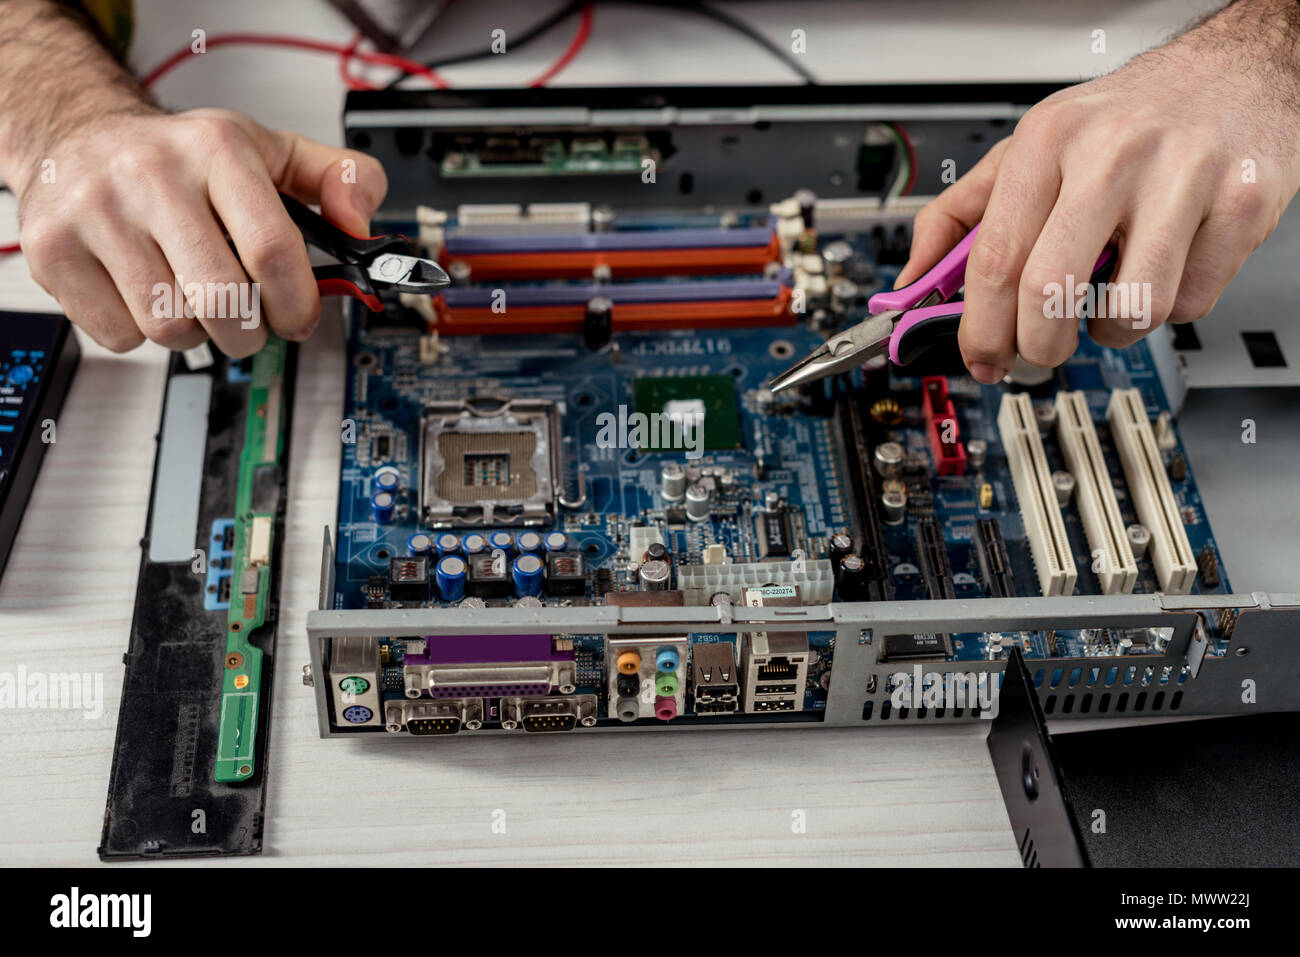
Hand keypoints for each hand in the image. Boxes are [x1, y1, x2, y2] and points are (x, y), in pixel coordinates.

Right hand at [12, 107, 386, 355]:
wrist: (80, 138)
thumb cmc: (183, 158)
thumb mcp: (271, 151)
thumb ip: (339, 180)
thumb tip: (363, 228)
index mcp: (215, 149)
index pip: (273, 249)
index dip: (297, 303)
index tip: (300, 318)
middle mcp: (150, 175)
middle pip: (223, 302)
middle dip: (250, 331)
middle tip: (249, 321)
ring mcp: (95, 212)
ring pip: (171, 327)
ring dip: (196, 332)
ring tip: (192, 297)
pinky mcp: (53, 251)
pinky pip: (121, 337)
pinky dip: (142, 334)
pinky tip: (145, 294)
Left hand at [896, 0, 1299, 382]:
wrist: (1236, 70)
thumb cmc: (1127, 118)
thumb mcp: (1031, 146)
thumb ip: (961, 214)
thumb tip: (913, 282)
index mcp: (1047, 140)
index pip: (994, 259)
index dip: (980, 328)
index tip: (980, 358)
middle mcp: (1112, 154)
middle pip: (1048, 293)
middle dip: (1037, 346)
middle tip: (1040, 350)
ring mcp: (1183, 178)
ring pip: (1129, 310)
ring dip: (1111, 329)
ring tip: (1110, 297)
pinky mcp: (1243, 205)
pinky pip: (1191, 303)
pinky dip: (1171, 308)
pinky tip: (1162, 271)